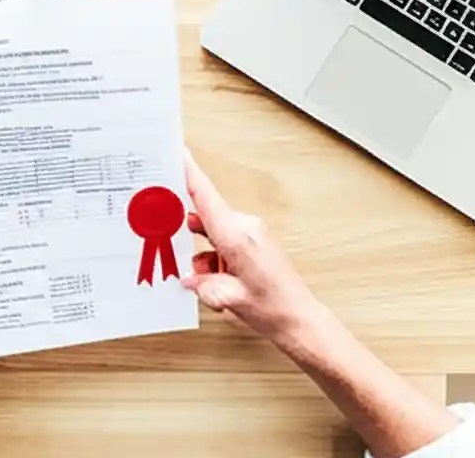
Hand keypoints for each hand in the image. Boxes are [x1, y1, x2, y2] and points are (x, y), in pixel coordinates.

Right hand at [180, 152, 322, 347]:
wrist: (299, 319)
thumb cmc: (274, 308)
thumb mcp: (227, 299)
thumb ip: (202, 284)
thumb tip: (189, 278)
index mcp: (237, 237)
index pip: (207, 197)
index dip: (191, 174)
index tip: (179, 155)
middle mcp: (246, 229)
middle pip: (206, 217)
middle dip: (190, 234)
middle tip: (174, 245)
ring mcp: (252, 234)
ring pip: (214, 233)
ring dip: (205, 254)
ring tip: (209, 279)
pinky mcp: (255, 242)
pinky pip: (225, 242)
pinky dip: (216, 259)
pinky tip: (218, 279)